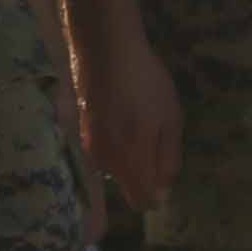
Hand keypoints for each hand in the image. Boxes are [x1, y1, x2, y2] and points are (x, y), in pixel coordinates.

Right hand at [79, 11, 181, 218]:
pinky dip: (114, 143)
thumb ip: (168, 158)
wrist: (104, 49)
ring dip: (127, 158)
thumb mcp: (170, 119)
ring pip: (114, 169)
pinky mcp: (81, 130)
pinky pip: (103, 151)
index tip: (164, 170)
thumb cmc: (145, 83)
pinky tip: (121, 113)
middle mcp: (107, 162)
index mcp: (132, 162)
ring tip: (137, 120)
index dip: (157, 195)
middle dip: (142, 175)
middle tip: (154, 139)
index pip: (142, 201)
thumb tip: (163, 191)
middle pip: (127, 186)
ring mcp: (90, 146)